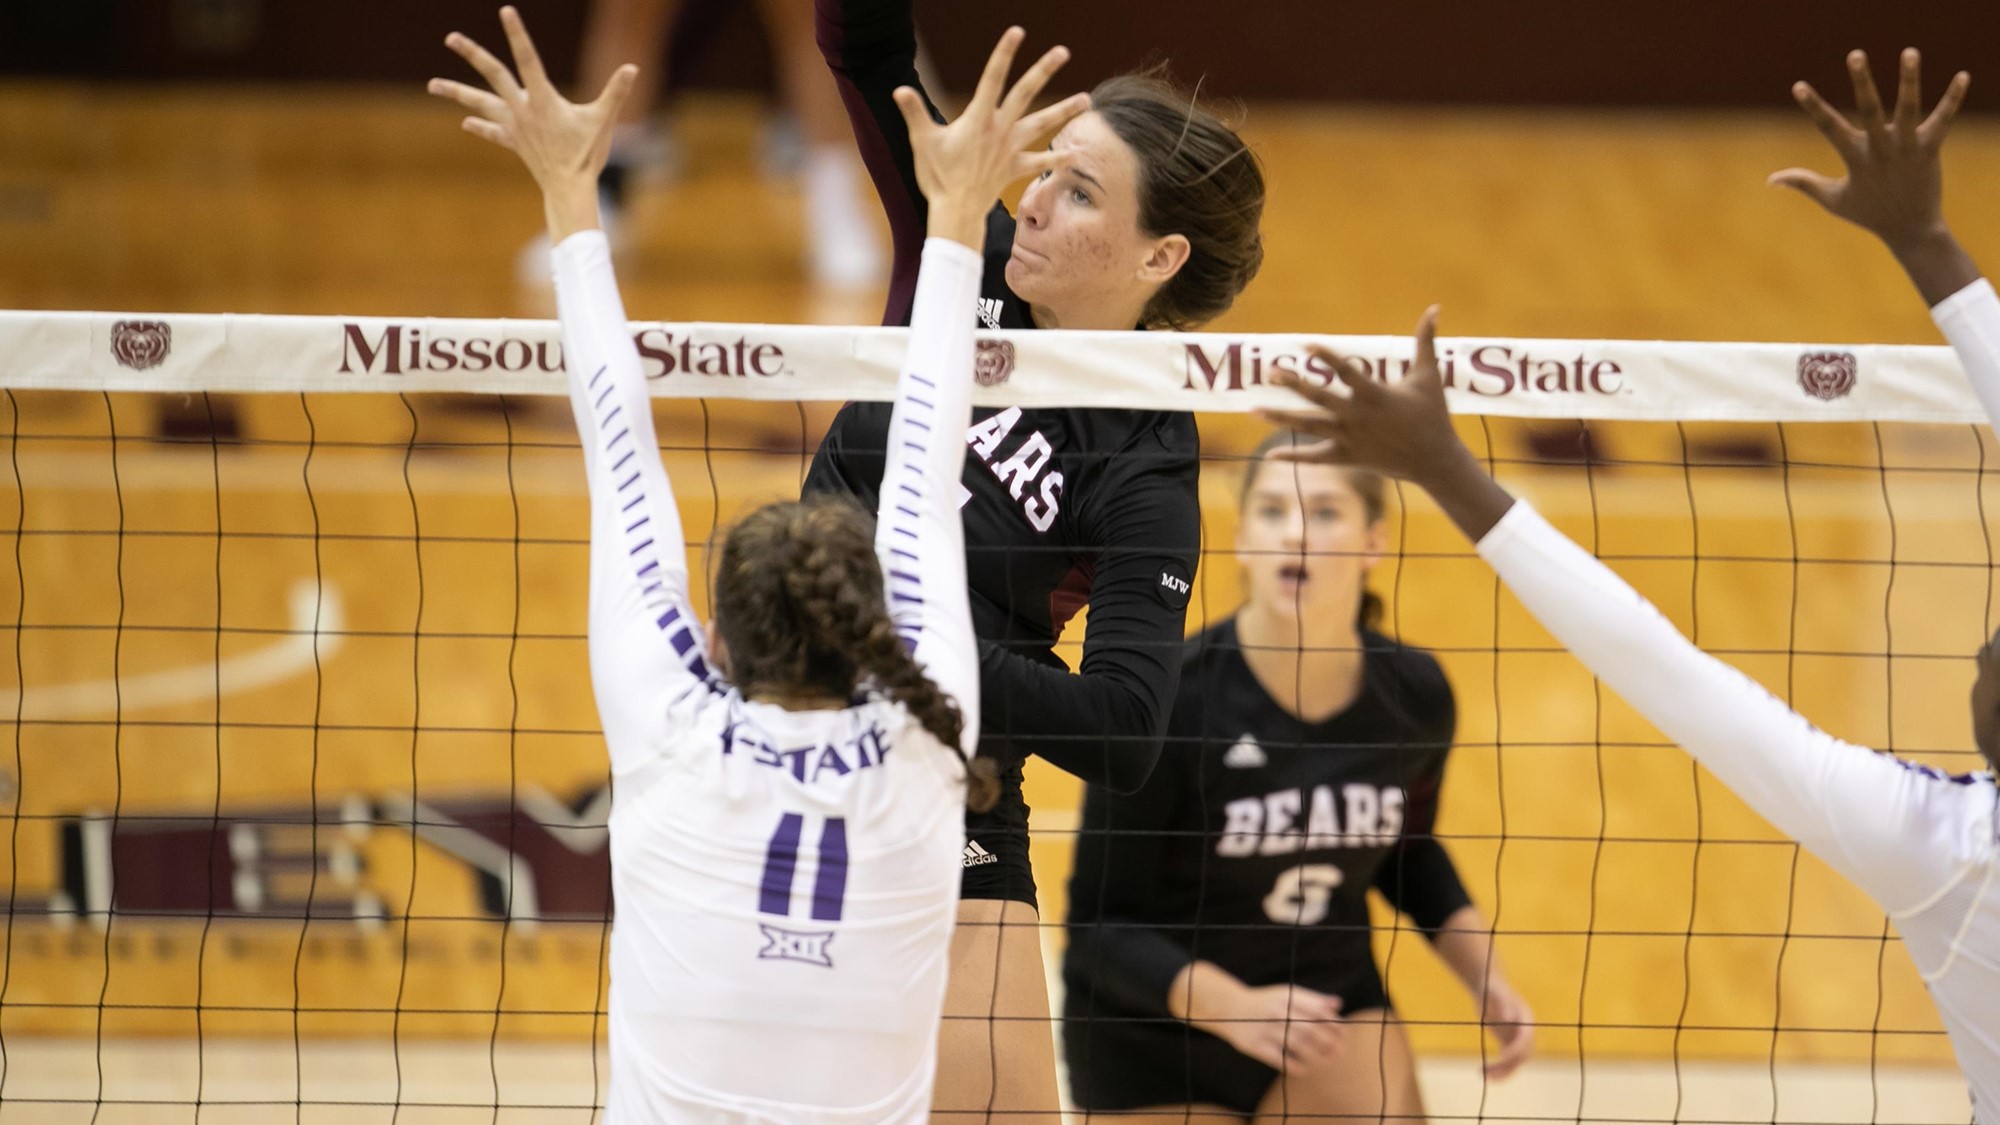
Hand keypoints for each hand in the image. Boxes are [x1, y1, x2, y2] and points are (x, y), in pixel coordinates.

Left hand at [428, 6, 638, 240]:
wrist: (568, 189)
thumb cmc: (587, 154)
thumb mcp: (603, 120)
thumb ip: (616, 92)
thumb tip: (633, 68)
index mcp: (542, 99)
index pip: (528, 58)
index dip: (517, 34)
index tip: (506, 11)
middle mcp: (522, 108)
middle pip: (493, 75)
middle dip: (472, 55)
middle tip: (450, 37)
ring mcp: (514, 126)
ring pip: (481, 104)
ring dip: (457, 92)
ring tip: (432, 84)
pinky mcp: (514, 142)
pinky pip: (493, 132)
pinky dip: (479, 126)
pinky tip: (465, 122)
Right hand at [891, 27, 1090, 248]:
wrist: (957, 210)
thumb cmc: (938, 176)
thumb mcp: (922, 141)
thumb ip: (914, 112)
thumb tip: (900, 90)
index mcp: (979, 118)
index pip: (993, 77)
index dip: (1004, 53)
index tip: (1017, 32)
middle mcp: (1000, 129)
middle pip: (1026, 93)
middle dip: (1044, 70)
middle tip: (1063, 51)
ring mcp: (1011, 148)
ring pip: (1042, 124)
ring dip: (1064, 110)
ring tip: (1086, 99)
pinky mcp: (1015, 168)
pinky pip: (1040, 162)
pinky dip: (1057, 159)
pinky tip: (1074, 155)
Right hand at [1190, 980, 1346, 1073]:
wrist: (1228, 1007)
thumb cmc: (1264, 1002)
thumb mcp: (1286, 993)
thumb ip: (1311, 999)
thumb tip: (1338, 1004)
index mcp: (1286, 997)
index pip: (1317, 1011)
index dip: (1334, 1025)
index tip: (1344, 1035)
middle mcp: (1276, 1011)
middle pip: (1309, 1029)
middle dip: (1329, 1043)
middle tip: (1339, 1053)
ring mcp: (1264, 1028)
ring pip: (1296, 1045)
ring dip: (1316, 1056)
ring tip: (1325, 1062)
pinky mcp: (1254, 1045)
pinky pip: (1278, 1058)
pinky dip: (1293, 1065)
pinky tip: (1303, 1069)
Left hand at [1258, 306, 1463, 483]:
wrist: (1435, 461)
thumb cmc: (1433, 415)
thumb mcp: (1429, 375)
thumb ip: (1426, 341)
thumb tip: (1435, 308)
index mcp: (1376, 395)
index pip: (1346, 372)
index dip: (1326, 357)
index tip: (1306, 344)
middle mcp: (1358, 417)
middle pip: (1319, 399)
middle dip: (1294, 385)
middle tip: (1271, 372)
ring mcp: (1351, 439)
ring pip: (1309, 427)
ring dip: (1280, 418)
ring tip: (1253, 409)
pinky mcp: (1348, 457)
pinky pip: (1315, 457)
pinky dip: (1293, 457)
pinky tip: (1270, 454)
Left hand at [1479, 982, 1534, 1079]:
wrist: (1487, 986)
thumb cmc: (1491, 988)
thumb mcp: (1495, 993)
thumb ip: (1502, 1003)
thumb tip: (1508, 1018)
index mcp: (1526, 1019)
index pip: (1525, 1040)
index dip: (1515, 1050)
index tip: (1501, 1057)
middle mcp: (1525, 1031)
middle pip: (1523, 1055)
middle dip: (1508, 1065)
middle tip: (1488, 1072)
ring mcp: (1517, 1038)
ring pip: (1516, 1062)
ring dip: (1503, 1071)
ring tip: (1483, 1075)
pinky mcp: (1508, 1042)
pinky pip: (1508, 1060)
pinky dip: (1499, 1068)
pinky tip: (1485, 1072)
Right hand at [1769, 48, 1968, 251]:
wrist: (1911, 229)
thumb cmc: (1869, 213)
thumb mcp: (1833, 200)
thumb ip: (1804, 183)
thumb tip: (1770, 179)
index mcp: (1856, 159)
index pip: (1829, 128)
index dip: (1813, 106)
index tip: (1798, 86)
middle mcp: (1882, 149)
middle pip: (1871, 109)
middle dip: (1863, 82)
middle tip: (1855, 54)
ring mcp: (1908, 147)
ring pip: (1909, 108)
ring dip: (1910, 80)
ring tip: (1909, 52)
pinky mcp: (1931, 148)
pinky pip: (1943, 119)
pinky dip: (1953, 98)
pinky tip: (1963, 76)